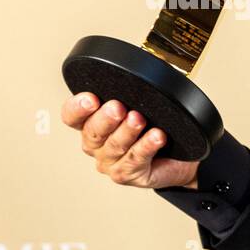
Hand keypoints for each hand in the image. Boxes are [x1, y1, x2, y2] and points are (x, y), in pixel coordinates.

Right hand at [62, 93, 199, 188]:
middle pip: (92, 132)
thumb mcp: (138, 106)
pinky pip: (136, 160)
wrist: (178, 158)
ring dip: (127, 131)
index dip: (77, 108)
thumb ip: (130, 95)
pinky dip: (146, 146)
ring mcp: (110, 162)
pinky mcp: (128, 174)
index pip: (71, 116)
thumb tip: (139, 75)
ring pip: (115, 146)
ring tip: (139, 119)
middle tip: (117, 107)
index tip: (91, 98)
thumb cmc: (153, 128)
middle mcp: (96, 144)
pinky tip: (156, 137)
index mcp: (90, 124)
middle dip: (105, 118)